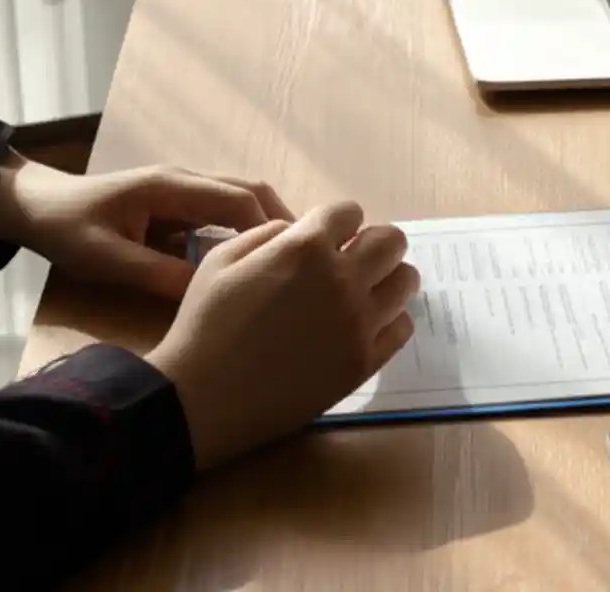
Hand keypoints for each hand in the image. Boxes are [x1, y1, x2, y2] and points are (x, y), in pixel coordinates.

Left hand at [0, 158, 292, 298]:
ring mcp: (185, 188)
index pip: (237, 200)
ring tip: (289, 264)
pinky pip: (227, 211)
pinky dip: (249, 231)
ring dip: (268, 226)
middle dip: (283, 224)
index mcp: (170, 187)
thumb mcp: (104, 259)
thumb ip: (155, 274)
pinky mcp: (182, 203)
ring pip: (243, 198)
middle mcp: (186, 180)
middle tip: (307, 263)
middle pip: (252, 191)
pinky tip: (256, 262)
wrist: (37, 208)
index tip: (290, 264)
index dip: (269, 229)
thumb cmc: (67, 230)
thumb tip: (208, 293)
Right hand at [146, 202, 418, 468]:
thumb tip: (302, 230)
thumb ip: (270, 234)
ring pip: (406, 281)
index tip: (328, 238)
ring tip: (362, 293)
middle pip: (392, 241)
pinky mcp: (366, 361)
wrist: (203, 398)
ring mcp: (360, 323)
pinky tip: (363, 326)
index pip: (349, 211)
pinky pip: (402, 327)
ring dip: (386, 279)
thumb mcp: (223, 259)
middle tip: (353, 261)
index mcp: (306, 247)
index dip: (337, 222)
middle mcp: (343, 279)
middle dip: (372, 243)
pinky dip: (388, 320)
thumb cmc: (204, 324)